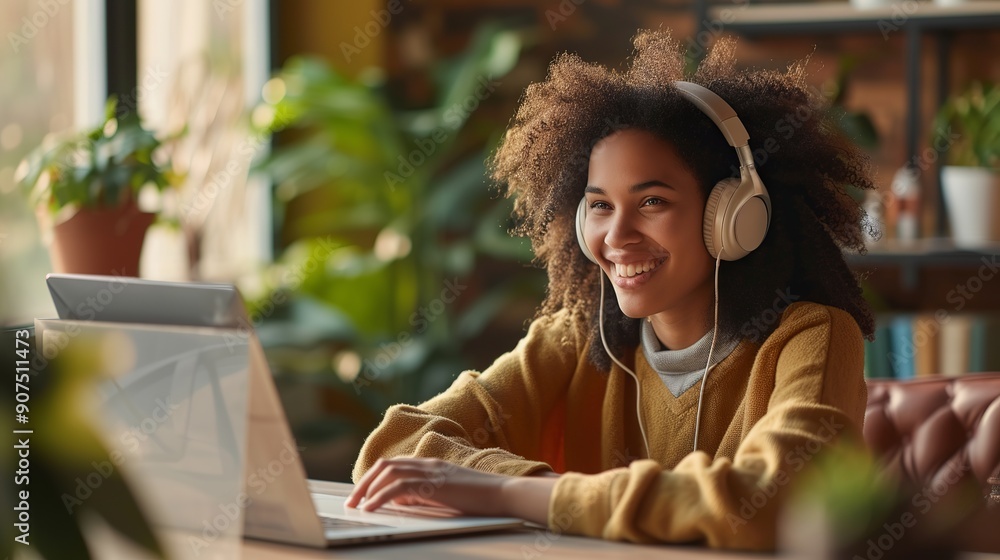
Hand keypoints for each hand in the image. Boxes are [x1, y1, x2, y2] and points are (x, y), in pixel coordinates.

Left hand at [346, 457, 555, 524]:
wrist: (503, 493)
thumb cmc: (479, 498)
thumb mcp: (447, 494)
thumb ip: (425, 494)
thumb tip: (403, 501)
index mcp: (430, 465)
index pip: (395, 464)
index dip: (374, 477)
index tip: (362, 493)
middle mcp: (428, 464)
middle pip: (386, 465)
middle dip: (365, 482)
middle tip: (352, 500)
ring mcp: (431, 471)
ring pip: (389, 473)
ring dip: (368, 489)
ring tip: (357, 505)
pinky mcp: (434, 483)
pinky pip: (399, 487)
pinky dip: (380, 497)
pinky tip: (371, 508)